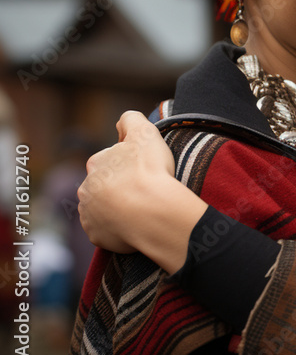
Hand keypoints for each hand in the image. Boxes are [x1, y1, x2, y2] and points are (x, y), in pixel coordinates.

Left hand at [77, 111, 173, 252]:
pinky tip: (134, 225)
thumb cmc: (150, 171)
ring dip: (115, 209)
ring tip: (140, 210)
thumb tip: (122, 121)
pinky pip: (105, 231)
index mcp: (96, 163)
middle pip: (103, 186)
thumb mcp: (145, 133)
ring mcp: (89, 214)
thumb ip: (132, 119)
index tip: (144, 171)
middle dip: (118, 188)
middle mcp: (85, 188)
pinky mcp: (96, 235)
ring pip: (101, 209)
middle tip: (143, 192)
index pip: (110, 161)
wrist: (151, 211)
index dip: (128, 165)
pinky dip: (117, 229)